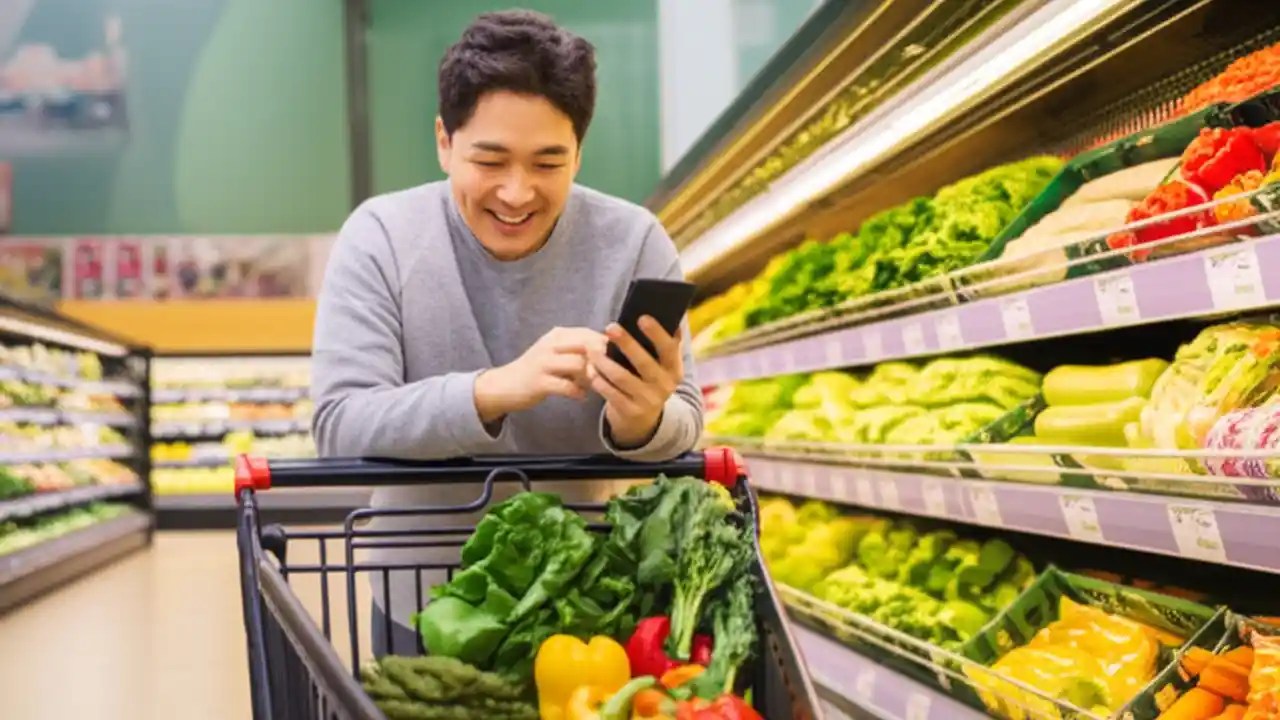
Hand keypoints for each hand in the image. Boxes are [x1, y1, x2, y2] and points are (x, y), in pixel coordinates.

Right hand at [474, 326, 605, 423]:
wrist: (505, 385)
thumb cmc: (537, 369)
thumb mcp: (556, 353)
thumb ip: (578, 349)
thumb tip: (608, 349)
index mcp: (557, 335)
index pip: (588, 334)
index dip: (604, 347)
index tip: (611, 360)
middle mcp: (550, 345)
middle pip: (587, 346)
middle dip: (601, 361)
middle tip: (606, 375)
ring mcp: (543, 363)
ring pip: (579, 364)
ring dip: (591, 377)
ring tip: (591, 385)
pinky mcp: (539, 382)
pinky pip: (567, 386)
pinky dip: (578, 393)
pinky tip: (580, 396)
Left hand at [589, 316, 682, 448]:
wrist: (643, 419)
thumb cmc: (648, 380)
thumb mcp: (661, 366)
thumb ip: (663, 344)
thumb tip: (661, 311)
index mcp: (674, 369)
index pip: (669, 349)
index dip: (657, 333)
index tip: (642, 317)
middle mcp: (664, 386)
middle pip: (643, 362)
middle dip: (626, 343)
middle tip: (610, 327)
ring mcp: (648, 401)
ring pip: (621, 377)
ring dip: (604, 361)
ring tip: (591, 349)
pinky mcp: (630, 411)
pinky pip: (610, 393)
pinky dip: (599, 380)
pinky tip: (591, 371)